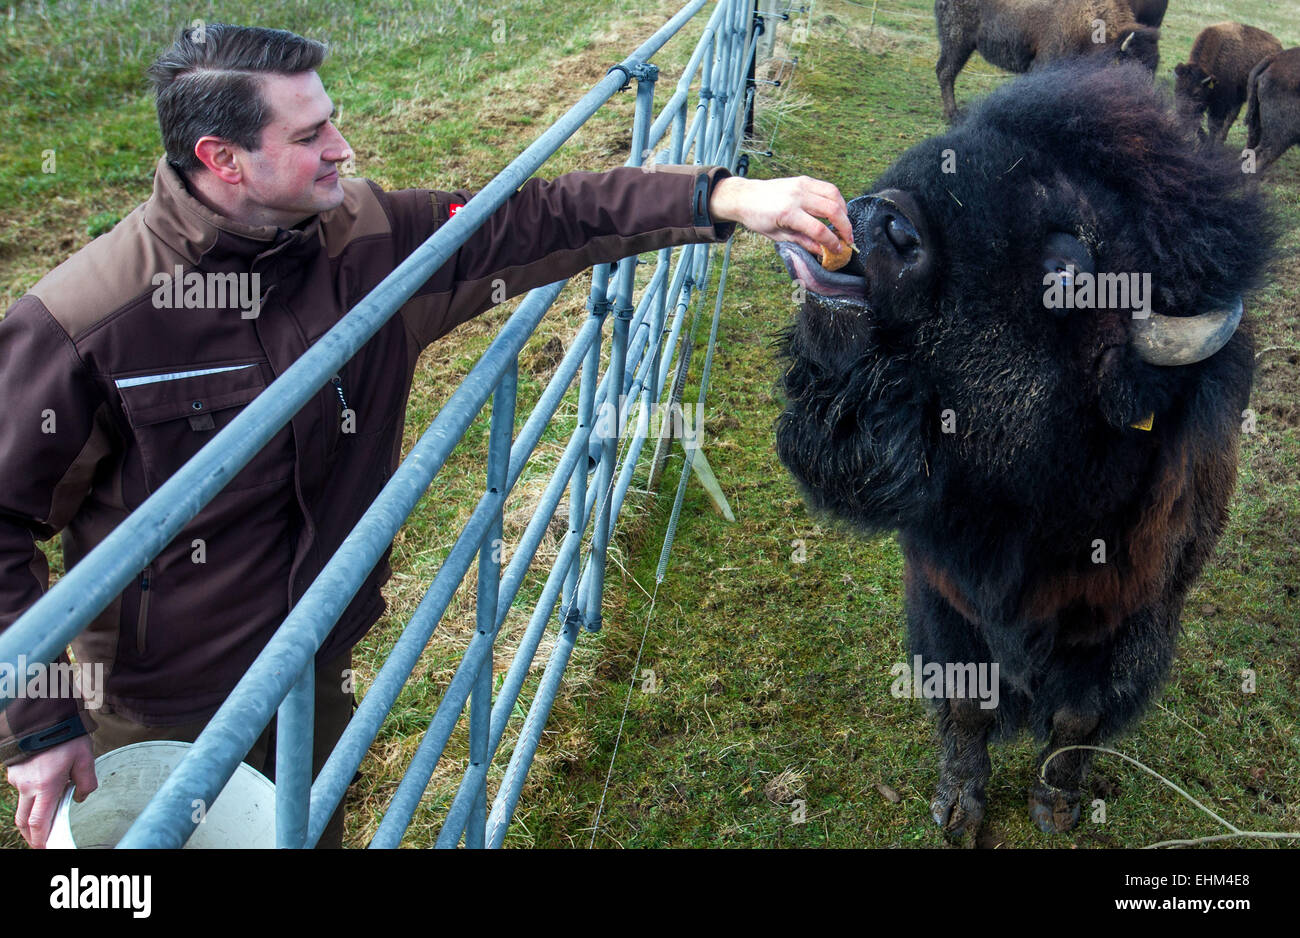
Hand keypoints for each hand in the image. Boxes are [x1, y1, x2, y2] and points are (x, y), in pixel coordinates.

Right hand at [7, 735, 96, 847]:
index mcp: (45, 787)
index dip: (40, 840)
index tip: (46, 848)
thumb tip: (79, 799)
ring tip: (44, 821)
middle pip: (24, 821)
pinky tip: (44, 792)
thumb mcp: (85, 758)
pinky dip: (31, 798)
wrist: (43, 715)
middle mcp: (27, 786)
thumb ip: (86, 783)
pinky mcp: (14, 771)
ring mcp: (17, 779)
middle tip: (42, 842)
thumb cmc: (67, 736)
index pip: (37, 823)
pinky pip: (21, 791)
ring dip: (30, 818)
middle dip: (32, 836)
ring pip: (21, 807)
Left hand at [708, 175, 851, 254]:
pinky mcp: (804, 179)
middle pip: (832, 210)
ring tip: (844, 224)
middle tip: (848, 239)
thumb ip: (802, 242)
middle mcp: (797, 196)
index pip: (819, 229)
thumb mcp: (777, 236)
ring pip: (834, 194)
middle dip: (845, 226)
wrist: (746, 197)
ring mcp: (801, 185)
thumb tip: (822, 250)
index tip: (839, 250)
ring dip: (844, 210)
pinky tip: (836, 210)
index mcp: (788, 213)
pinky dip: (836, 199)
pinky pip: (827, 187)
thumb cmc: (758, 218)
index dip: (832, 242)